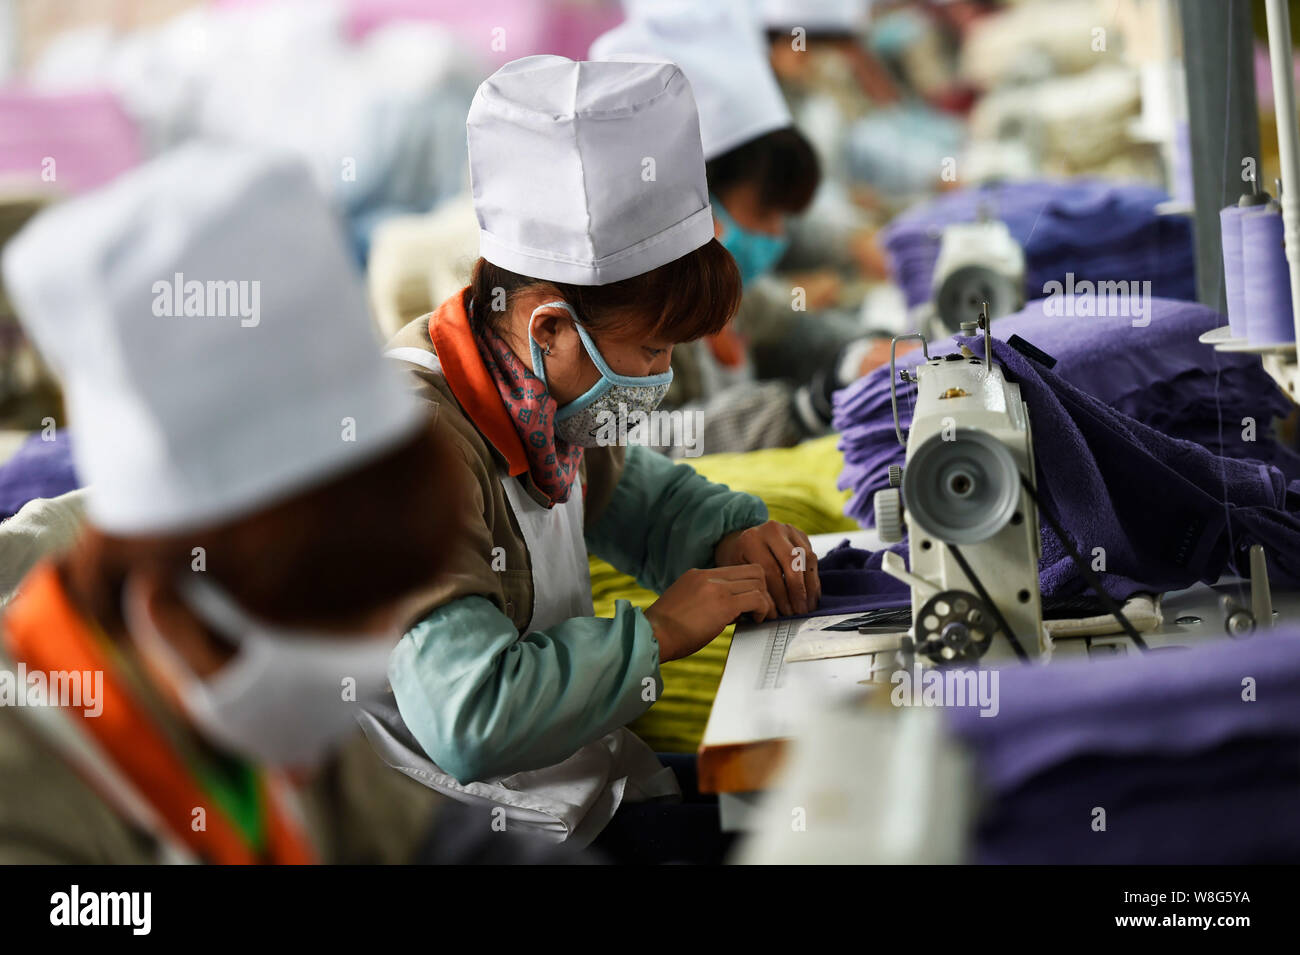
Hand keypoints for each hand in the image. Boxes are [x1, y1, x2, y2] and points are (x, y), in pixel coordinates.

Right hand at [645, 565, 775, 661]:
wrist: (652, 635)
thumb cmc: (666, 629)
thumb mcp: (686, 604)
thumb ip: (709, 600)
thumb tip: (734, 610)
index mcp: (698, 574)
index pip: (737, 569)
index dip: (749, 585)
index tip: (748, 603)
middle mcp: (709, 576)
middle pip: (754, 570)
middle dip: (762, 590)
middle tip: (759, 609)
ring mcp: (717, 588)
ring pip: (759, 583)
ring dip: (763, 601)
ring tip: (757, 617)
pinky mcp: (724, 604)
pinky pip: (757, 599)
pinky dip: (762, 610)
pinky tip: (754, 621)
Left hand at [713, 522, 821, 617]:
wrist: (742, 541)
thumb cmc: (739, 564)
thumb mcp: (739, 574)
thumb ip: (753, 589)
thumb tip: (771, 614)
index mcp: (751, 539)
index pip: (770, 569)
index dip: (780, 594)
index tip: (784, 613)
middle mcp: (771, 530)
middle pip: (792, 561)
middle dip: (798, 590)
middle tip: (800, 612)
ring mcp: (788, 529)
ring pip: (807, 558)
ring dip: (810, 586)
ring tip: (808, 607)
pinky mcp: (801, 534)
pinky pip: (812, 558)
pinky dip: (814, 579)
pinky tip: (812, 596)